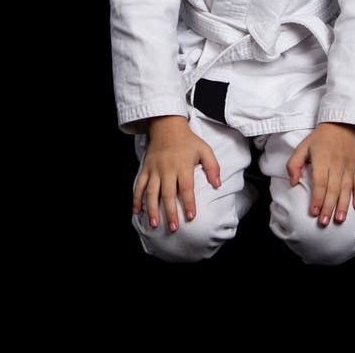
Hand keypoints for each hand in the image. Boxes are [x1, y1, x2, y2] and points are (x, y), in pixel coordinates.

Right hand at [132, 115, 220, 231]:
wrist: (166, 125)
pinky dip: (136, 198)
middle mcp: (167, 169)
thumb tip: (218, 184)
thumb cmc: (187, 140)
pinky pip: (139, 185)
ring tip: (154, 224)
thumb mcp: (204, 149)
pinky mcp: (145, 169)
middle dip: (170, 212)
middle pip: (168, 193)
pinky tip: (137, 211)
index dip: (189, 202)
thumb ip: (212, 167)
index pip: (186, 187)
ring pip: (151, 192)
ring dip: (152, 209)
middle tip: (173, 228)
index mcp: (183, 165)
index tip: (191, 216)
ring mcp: (154, 169)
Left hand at [286, 123, 354, 225]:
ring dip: (343, 205)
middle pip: (333, 189)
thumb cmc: (319, 138)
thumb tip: (293, 182)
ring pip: (347, 189)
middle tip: (324, 222)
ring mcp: (349, 166)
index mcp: (322, 160)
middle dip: (328, 207)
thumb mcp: (302, 147)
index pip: (319, 182)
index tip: (314, 212)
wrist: (341, 124)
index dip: (317, 198)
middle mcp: (337, 164)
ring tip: (339, 219)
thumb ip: (294, 164)